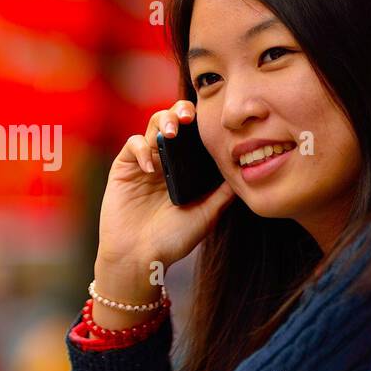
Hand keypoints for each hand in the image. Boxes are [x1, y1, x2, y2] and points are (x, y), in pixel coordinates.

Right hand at [97, 100, 236, 274]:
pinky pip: (133, 144)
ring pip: (153, 126)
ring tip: (172, 132)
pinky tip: (151, 167)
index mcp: (186, 169)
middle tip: (188, 116)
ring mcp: (144, 163)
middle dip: (180, 112)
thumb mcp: (206, 216)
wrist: (139, 258)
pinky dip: (142, 149)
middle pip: (173, 121)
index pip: (195, 135)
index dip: (201, 122)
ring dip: (163, 122)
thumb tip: (246, 171)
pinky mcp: (124, 168)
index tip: (211, 120)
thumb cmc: (172, 240)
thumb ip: (223, 194)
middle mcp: (166, 161)